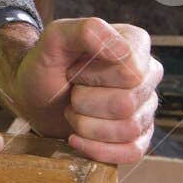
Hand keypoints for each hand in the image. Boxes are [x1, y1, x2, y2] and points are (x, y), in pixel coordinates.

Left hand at [0, 17, 161, 164]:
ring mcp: (146, 107)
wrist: (34, 96)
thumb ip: (86, 30)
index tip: (74, 69)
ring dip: (86, 125)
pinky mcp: (139, 136)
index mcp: (135, 44)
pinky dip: (98, 149)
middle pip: (127, 103)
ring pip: (128, 129)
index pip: (131, 71)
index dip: (94, 76)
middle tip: (71, 91)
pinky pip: (133, 152)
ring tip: (72, 111)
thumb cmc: (47, 64)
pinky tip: (76, 139)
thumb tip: (123, 50)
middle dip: (85, 102)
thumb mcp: (55, 39)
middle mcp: (147, 75)